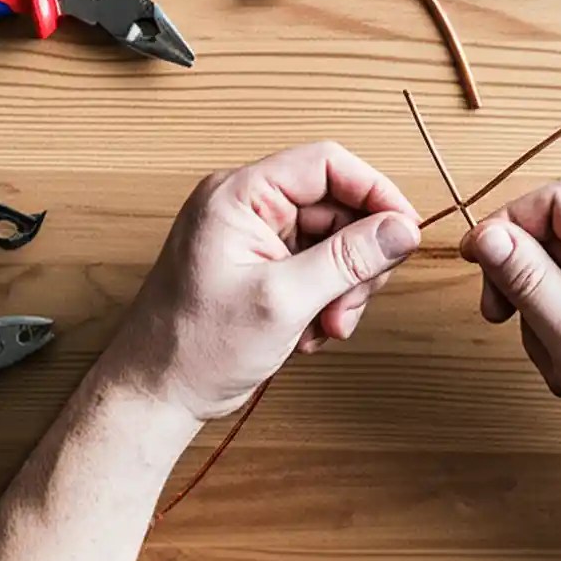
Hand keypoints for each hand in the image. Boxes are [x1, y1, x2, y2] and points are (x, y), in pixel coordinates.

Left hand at [104, 142, 420, 419]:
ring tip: (327, 326)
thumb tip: (401, 229)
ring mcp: (256, 240)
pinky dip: (326, 302)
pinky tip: (309, 332)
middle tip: (354, 301)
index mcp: (241, 196)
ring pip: (334, 244)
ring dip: (344, 288)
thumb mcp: (284, 300)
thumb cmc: (193, 347)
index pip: (327, 165)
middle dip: (356, 259)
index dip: (374, 192)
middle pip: (337, 207)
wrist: (156, 395)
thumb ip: (348, 260)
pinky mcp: (263, 269)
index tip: (404, 230)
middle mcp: (248, 209)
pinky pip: (318, 270)